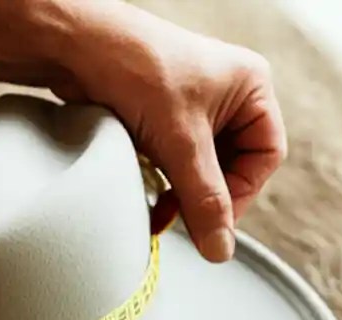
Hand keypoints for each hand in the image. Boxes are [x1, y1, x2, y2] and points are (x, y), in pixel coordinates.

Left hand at [52, 5, 286, 262]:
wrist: (76, 46)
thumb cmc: (136, 70)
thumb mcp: (179, 142)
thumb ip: (204, 199)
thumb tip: (220, 250)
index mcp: (251, 86)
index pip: (265, 156)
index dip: (242, 192)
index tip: (214, 221)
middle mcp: (228, 95)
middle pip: (235, 166)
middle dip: (209, 195)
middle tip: (186, 220)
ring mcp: (195, 107)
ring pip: (203, 168)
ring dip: (185, 193)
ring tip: (163, 211)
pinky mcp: (163, 119)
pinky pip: (177, 163)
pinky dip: (167, 185)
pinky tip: (151, 199)